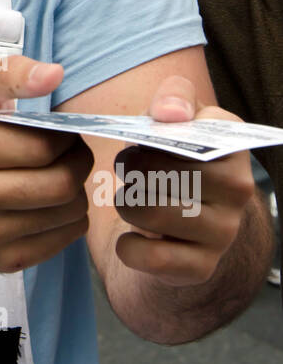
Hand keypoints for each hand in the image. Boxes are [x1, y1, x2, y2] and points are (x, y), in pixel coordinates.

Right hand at [0, 55, 92, 271]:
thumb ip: (9, 71)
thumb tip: (55, 74)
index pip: (41, 146)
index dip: (66, 137)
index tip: (62, 132)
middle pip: (58, 184)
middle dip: (78, 164)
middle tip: (72, 154)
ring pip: (66, 214)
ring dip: (77, 192)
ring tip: (61, 175)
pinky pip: (62, 242)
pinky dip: (70, 221)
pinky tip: (52, 203)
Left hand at [112, 75, 254, 285]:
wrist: (192, 219)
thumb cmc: (178, 157)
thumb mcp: (179, 116)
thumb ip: (175, 96)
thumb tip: (169, 114)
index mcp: (232, 147)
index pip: (190, 132)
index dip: (151, 138)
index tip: (139, 141)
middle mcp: (238, 190)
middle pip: (162, 173)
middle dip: (131, 168)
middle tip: (126, 168)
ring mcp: (224, 232)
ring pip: (150, 211)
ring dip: (125, 202)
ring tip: (128, 197)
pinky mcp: (202, 267)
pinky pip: (150, 257)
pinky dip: (127, 246)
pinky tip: (131, 235)